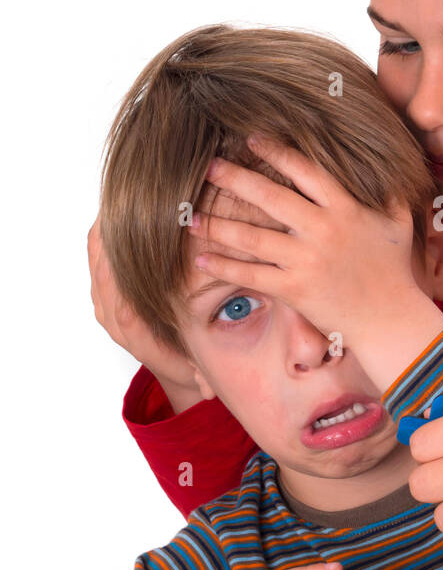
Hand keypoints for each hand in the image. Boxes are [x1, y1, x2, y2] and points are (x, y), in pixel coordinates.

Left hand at [88, 213, 198, 397]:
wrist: (176, 375)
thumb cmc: (190, 362)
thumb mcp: (200, 362)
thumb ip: (205, 360)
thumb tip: (218, 365)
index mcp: (131, 326)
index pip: (118, 280)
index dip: (122, 248)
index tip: (136, 217)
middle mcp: (111, 315)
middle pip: (100, 261)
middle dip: (112, 227)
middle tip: (129, 195)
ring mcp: (104, 307)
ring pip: (96, 258)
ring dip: (107, 229)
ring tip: (124, 197)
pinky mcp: (104, 299)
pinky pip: (97, 262)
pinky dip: (104, 239)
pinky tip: (119, 216)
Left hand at [188, 137, 442, 389]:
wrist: (390, 319)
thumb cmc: (396, 270)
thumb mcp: (400, 222)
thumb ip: (391, 191)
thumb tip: (388, 163)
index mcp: (345, 209)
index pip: (305, 171)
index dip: (276, 152)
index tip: (251, 139)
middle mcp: (322, 230)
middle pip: (270, 197)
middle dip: (236, 179)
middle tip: (210, 166)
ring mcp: (306, 261)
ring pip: (253, 237)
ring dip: (219, 225)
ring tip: (192, 215)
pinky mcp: (295, 289)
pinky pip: (252, 275)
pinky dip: (225, 266)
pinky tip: (201, 258)